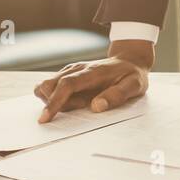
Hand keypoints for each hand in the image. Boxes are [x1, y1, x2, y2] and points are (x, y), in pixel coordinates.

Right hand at [34, 40, 153, 122]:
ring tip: (80, 102)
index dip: (54, 101)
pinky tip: (74, 99)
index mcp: (92, 72)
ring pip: (46, 86)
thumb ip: (117, 95)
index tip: (46, 118)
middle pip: (49, 85)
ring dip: (54, 100)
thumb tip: (96, 106)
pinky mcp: (67, 75)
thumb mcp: (134, 86)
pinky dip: (54, 97)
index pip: (67, 84)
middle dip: (56, 103)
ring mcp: (70, 70)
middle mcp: (77, 69)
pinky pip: (50, 87)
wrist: (129, 61)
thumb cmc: (131, 75)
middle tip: (82, 106)